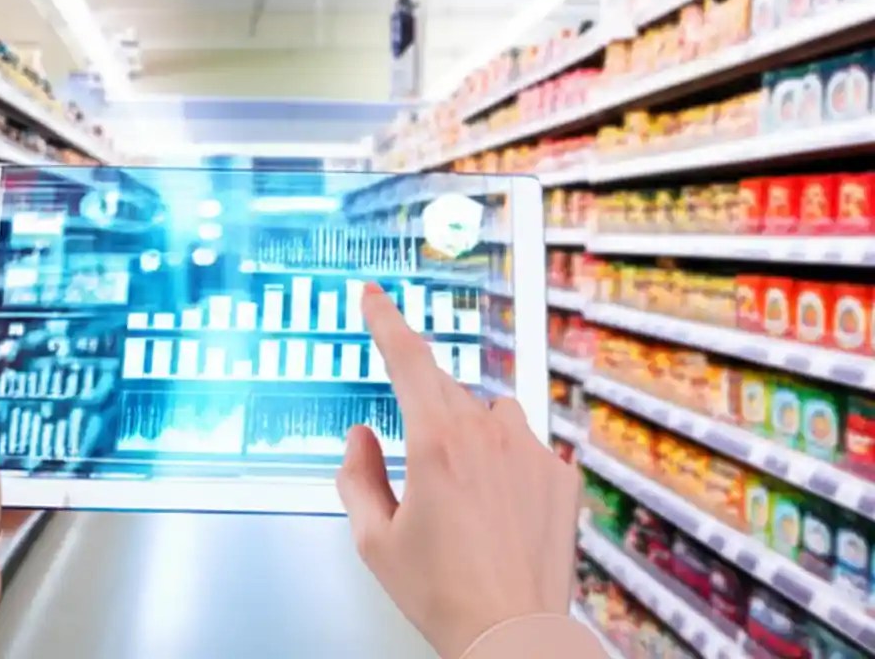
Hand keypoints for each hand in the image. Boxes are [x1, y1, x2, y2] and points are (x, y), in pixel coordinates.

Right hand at [337, 285, 581, 658]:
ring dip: (469, 429)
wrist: (512, 634)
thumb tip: (360, 437)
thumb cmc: (441, 594)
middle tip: (416, 453)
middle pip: (444, 385)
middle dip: (421, 403)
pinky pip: (527, 444)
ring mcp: (532, 451)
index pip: (406, 358)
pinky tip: (500, 508)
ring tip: (462, 488)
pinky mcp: (561, 474)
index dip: (385, 320)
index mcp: (435, 443)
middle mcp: (488, 435)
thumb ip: (356, 475)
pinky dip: (509, 461)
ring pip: (490, 411)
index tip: (373, 294)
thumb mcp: (374, 539)